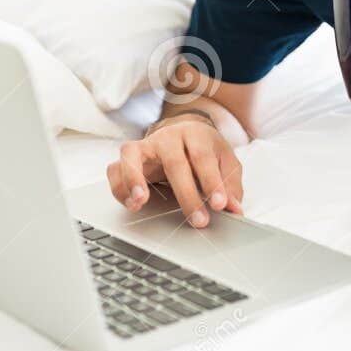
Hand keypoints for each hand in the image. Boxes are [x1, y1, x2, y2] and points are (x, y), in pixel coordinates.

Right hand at [105, 115, 243, 227]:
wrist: (184, 131)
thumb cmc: (204, 150)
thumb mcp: (225, 161)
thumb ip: (230, 184)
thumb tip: (235, 208)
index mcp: (195, 135)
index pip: (203, 157)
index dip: (212, 182)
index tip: (219, 204)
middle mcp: (167, 137)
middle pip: (174, 162)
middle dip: (187, 195)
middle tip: (199, 220)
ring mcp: (145, 146)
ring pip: (132, 156)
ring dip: (134, 178)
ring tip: (141, 201)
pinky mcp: (129, 158)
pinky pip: (115, 169)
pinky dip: (119, 187)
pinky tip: (132, 203)